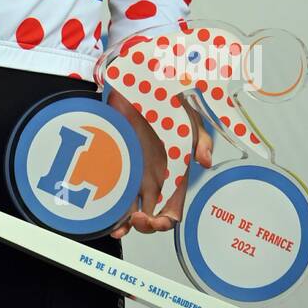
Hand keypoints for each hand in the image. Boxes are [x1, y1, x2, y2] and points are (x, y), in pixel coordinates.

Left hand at [106, 90, 213, 238]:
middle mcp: (153, 178)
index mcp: (173, 173)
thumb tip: (204, 160)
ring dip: (124, 224)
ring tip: (118, 225)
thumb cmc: (166, 101)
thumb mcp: (190, 117)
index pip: (173, 208)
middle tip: (137, 218)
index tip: (158, 219)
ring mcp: (132, 173)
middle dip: (145, 226)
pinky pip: (110, 190)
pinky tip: (103, 215)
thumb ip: (201, 139)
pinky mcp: (113, 163)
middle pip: (151, 216)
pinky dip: (107, 208)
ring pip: (128, 210)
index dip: (166, 220)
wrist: (137, 81)